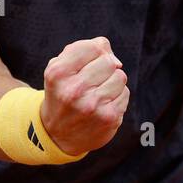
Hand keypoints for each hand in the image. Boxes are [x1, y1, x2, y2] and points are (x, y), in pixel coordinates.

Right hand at [39, 37, 129, 155]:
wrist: (57, 135)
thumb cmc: (63, 92)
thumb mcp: (61, 69)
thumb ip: (85, 50)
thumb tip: (116, 60)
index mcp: (58, 73)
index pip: (92, 47)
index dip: (94, 52)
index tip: (87, 63)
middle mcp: (73, 90)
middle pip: (108, 61)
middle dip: (104, 67)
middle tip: (93, 80)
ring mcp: (92, 105)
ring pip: (120, 76)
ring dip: (112, 82)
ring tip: (98, 92)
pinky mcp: (108, 118)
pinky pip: (125, 93)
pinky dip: (117, 96)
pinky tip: (103, 105)